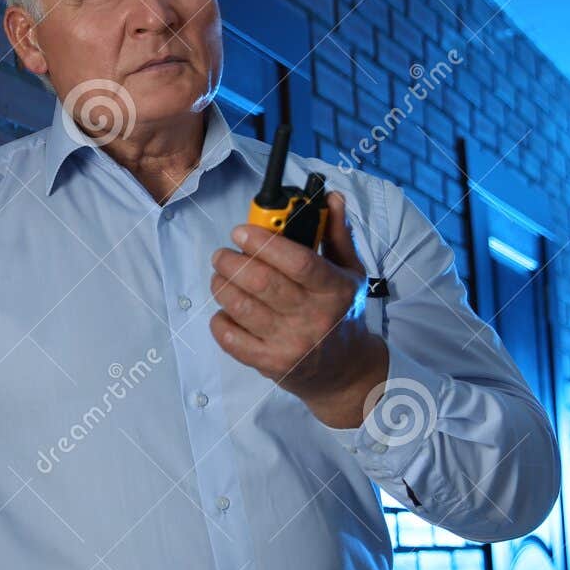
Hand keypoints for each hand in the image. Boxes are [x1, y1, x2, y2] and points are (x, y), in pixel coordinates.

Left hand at [208, 191, 388, 428]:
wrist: (345, 372)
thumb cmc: (342, 315)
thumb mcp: (349, 274)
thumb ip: (336, 235)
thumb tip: (332, 197)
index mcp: (335, 290)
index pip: (298, 262)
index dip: (265, 243)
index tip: (241, 231)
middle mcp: (313, 318)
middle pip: (261, 282)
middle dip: (232, 261)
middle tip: (223, 254)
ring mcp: (290, 343)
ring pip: (240, 306)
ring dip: (221, 284)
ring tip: (220, 276)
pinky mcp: (270, 363)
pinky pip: (229, 337)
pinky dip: (220, 318)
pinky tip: (226, 308)